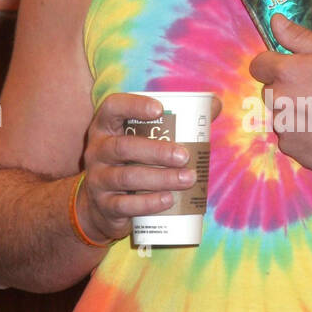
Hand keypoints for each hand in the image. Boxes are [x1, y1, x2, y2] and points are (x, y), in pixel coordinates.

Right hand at [77, 91, 221, 241]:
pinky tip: (169, 200)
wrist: (104, 206)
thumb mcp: (142, 141)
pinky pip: (125, 205)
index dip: (133, 105)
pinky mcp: (104, 206)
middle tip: (184, 156)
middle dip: (156, 151)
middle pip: (123, 147)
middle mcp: (97, 151)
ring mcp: (98, 179)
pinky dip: (148, 203)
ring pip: (126, 177)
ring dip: (160, 178)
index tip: (160, 110)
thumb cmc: (133, 163)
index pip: (112, 107)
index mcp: (106, 128)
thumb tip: (214, 106)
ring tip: (187, 179)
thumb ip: (176, 123)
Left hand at [248, 13, 311, 176]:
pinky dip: (303, 136)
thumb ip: (299, 37)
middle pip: (269, 91)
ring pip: (281, 116)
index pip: (259, 65)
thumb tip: (275, 20)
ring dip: (295, 114)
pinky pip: (290, 139)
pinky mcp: (292, 149)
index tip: (291, 70)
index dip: (273, 65)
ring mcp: (284, 127)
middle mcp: (279, 100)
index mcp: (287, 72)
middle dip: (286, 90)